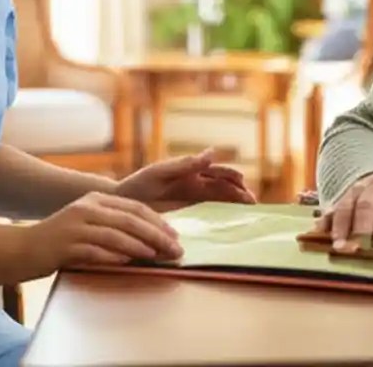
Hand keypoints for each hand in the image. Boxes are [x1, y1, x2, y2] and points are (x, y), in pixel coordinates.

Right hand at [28, 191, 182, 269]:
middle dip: (157, 236)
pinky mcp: (66, 246)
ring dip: (141, 246)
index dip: (158, 221)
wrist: (23, 248)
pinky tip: (128, 262)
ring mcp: (75, 227)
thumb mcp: (88, 223)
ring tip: (159, 256)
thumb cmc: (61, 240)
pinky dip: (114, 257)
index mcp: (95, 199)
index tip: (175, 236)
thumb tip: (151, 238)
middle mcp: (86, 209)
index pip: (135, 207)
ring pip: (116, 235)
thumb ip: (113, 224)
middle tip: (176, 250)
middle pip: (130, 220)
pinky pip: (96, 251)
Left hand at [116, 149, 255, 211]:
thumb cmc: (138, 184)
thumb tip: (212, 153)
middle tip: (251, 203)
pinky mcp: (187, 211)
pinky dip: (224, 212)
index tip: (244, 186)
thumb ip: (185, 165)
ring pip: (220, 198)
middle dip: (238, 192)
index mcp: (190, 170)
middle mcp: (194, 183)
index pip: (217, 172)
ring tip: (248, 210)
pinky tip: (232, 219)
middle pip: (223, 186)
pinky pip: (209, 210)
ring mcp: (191, 197)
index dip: (232, 178)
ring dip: (235, 202)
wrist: (122, 202)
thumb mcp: (161, 173)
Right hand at [317, 171, 372, 252]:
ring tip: (337, 246)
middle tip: (355, 249)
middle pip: (365, 207)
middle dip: (359, 229)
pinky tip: (319, 232)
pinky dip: (325, 220)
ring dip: (340, 227)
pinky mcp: (341, 196)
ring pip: (345, 207)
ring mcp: (354, 191)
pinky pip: (331, 207)